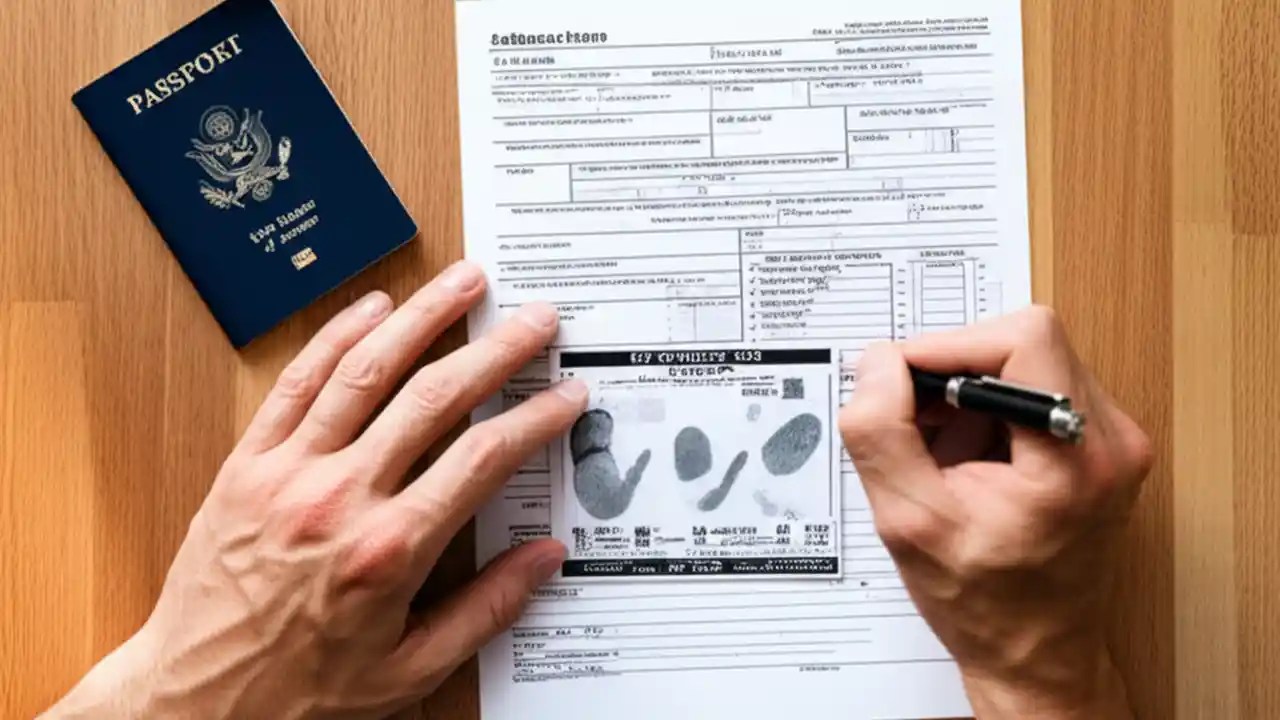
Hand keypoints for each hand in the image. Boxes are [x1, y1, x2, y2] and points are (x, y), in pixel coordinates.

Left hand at [43, 261, 584, 719]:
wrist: (194, 698)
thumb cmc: (300, 693)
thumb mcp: (410, 670)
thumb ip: (487, 610)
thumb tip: (544, 558)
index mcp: (390, 550)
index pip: (484, 459)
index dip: (535, 418)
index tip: (566, 397)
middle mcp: (341, 498)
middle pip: (435, 398)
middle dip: (497, 351)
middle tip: (534, 320)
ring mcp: (289, 472)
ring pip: (367, 371)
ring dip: (423, 318)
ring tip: (463, 282)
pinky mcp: (247, 464)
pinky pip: (296, 384)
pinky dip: (335, 337)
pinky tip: (371, 307)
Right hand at [838, 307, 1151, 719]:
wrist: (1034, 654)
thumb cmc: (984, 604)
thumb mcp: (909, 523)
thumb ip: (883, 433)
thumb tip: (877, 364)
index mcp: (1077, 458)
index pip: (1022, 339)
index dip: (948, 346)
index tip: (901, 380)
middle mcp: (1111, 439)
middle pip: (1025, 342)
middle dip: (955, 370)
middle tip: (917, 421)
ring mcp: (1112, 440)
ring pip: (1028, 360)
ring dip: (969, 389)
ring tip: (942, 447)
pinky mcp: (1099, 443)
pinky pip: (1037, 386)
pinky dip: (988, 406)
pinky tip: (966, 454)